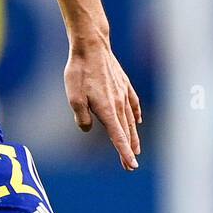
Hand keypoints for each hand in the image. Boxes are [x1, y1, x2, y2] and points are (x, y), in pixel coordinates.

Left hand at [64, 38, 141, 170]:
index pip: (118, 137)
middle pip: (126, 132)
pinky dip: (136, 115)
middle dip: (128, 150)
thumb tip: (88, 128)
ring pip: (131, 120)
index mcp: (108, 110)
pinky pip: (133, 104)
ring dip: (133, 136)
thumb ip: (81, 117)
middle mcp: (119, 104)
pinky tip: (138, 121)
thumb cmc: (79, 72)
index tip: (132, 166)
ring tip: (136, 149)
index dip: (124, 153)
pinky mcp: (124, 84)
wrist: (92, 46)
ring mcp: (124, 93)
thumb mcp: (74, 97)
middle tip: (130, 166)